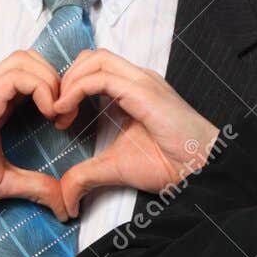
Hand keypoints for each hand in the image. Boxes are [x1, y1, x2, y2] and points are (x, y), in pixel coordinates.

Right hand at [0, 51, 69, 220]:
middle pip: (32, 60)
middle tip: (66, 114)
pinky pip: (20, 75)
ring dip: (53, 83)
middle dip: (59, 81)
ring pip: (28, 60)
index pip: (32, 78)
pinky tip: (47, 114)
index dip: (56, 92)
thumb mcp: (2, 182)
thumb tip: (62, 203)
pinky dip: (43, 89)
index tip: (65, 122)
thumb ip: (34, 186)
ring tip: (56, 114)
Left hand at [51, 49, 219, 216]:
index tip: (59, 118)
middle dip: (66, 79)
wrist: (199, 168)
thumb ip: (87, 175)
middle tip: (56, 111)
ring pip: (93, 60)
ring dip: (68, 82)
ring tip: (59, 112)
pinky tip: (65, 112)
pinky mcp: (142, 91)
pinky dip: (74, 90)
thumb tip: (64, 199)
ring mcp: (142, 82)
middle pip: (91, 57)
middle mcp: (138, 79)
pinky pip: (98, 78)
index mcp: (135, 91)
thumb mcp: (116, 168)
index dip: (70, 87)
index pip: (94, 69)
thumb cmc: (170, 164)